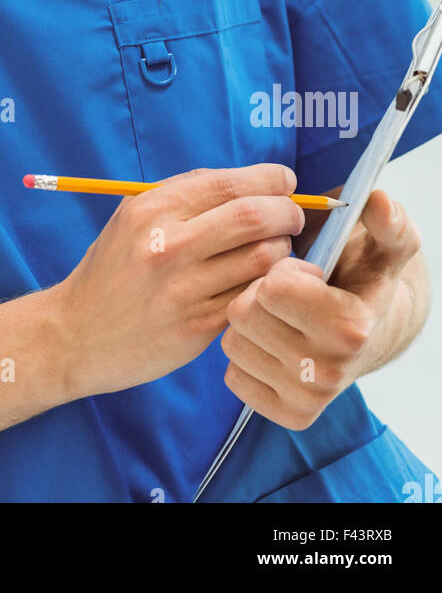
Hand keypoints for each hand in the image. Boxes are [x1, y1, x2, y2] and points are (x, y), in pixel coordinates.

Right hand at [56, 163, 304, 398]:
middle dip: (287, 213)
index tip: (286, 182)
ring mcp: (182, 290)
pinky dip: (267, 286)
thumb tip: (252, 182)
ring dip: (283, 251)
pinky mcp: (196, 328)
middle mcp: (166, 246)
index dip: (270, 180)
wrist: (76, 335)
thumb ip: (185, 196)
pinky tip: (263, 284)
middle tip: (293, 217)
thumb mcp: (133, 217)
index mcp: (151, 209)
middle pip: (255, 218)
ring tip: (278, 251)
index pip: (230, 184)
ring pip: (262, 260)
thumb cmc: (114, 269)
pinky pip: (252, 297)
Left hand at [219, 191, 420, 427]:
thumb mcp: (384, 242)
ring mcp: (308, 399)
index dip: (282, 268)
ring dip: (248, 320)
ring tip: (281, 317)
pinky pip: (232, 374)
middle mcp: (330, 372)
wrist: (373, 332)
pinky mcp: (287, 416)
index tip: (304, 270)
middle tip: (287, 293)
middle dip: (258, 291)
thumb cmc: (366, 276)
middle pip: (244, 312)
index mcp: (350, 327)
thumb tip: (376, 199)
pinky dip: (247, 354)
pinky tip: (274, 344)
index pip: (273, 288)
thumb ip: (385, 219)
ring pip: (232, 341)